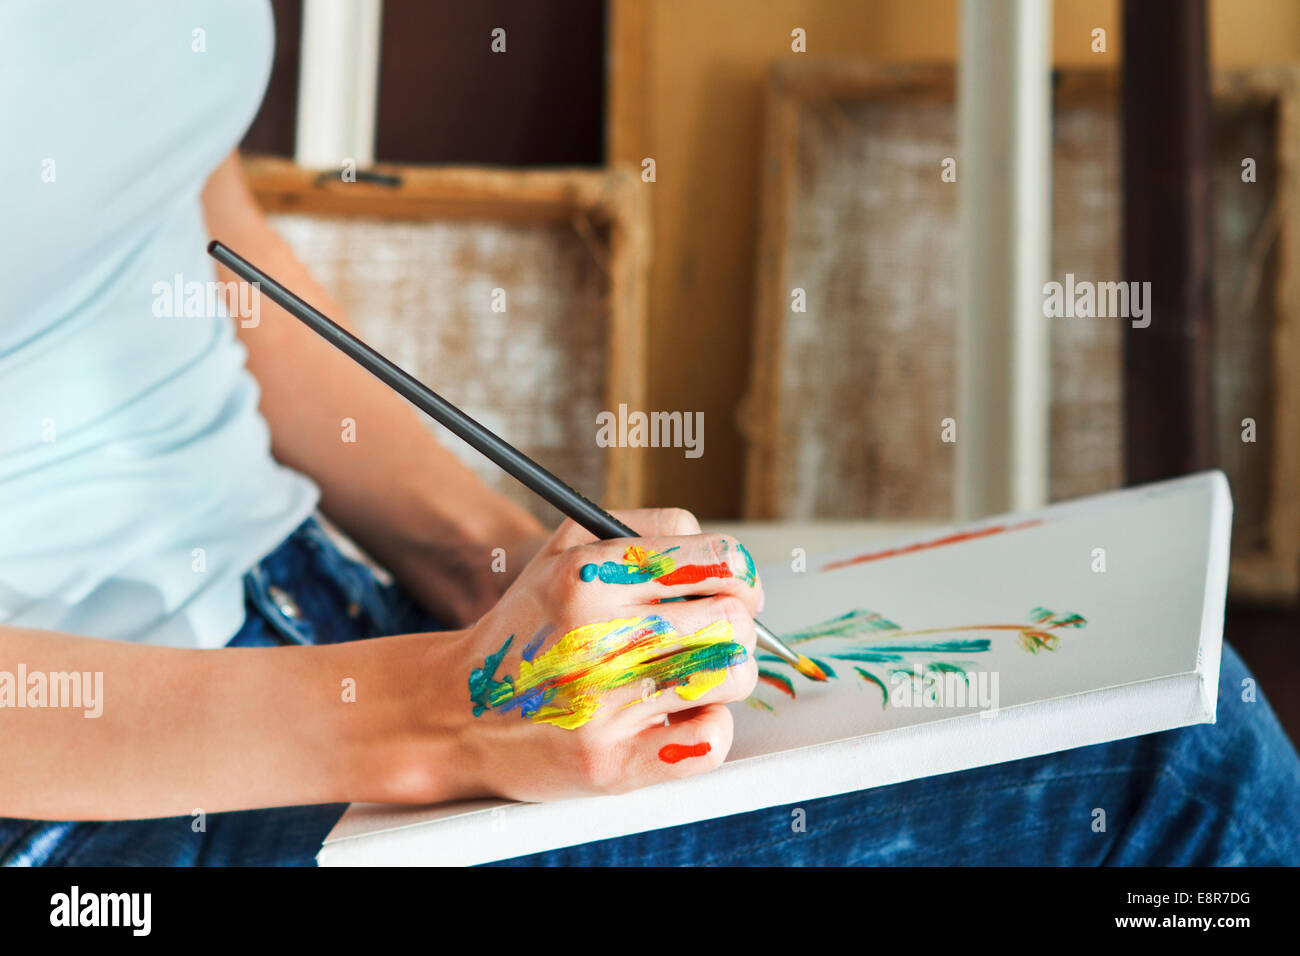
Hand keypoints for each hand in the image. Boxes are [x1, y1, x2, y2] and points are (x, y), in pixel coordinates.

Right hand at [418, 508, 762, 802]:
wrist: (453, 711)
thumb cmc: (528, 627)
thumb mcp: (564, 550)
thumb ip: (644, 530)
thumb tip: (726, 561)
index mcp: (590, 576)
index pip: (721, 561)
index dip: (741, 576)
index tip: (734, 590)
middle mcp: (596, 638)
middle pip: (735, 620)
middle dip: (734, 626)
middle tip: (707, 636)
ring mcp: (603, 706)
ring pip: (733, 676)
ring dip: (726, 676)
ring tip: (691, 676)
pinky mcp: (610, 765)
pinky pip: (710, 741)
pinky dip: (708, 728)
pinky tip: (677, 716)